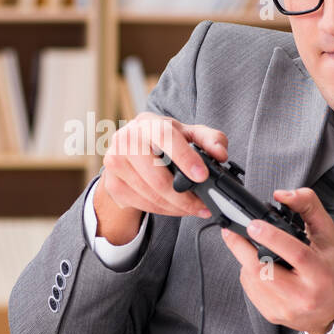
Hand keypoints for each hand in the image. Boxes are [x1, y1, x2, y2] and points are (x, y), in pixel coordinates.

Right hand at [97, 111, 227, 220]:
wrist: (128, 152)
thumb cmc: (161, 142)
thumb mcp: (186, 134)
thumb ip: (209, 139)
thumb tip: (221, 153)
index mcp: (148, 123)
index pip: (165, 137)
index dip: (185, 157)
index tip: (202, 176)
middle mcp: (126, 139)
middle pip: (156, 176)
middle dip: (184, 197)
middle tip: (203, 206)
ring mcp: (115, 162)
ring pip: (150, 195)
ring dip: (176, 207)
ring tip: (193, 208)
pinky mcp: (112, 184)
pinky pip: (142, 205)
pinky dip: (163, 210)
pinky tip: (174, 207)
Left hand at [219, 186, 333, 333]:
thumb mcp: (329, 235)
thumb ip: (308, 207)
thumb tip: (282, 195)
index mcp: (321, 274)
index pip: (295, 253)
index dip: (272, 237)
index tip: (253, 224)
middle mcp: (304, 295)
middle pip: (264, 270)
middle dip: (242, 247)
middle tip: (231, 231)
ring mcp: (286, 309)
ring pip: (253, 280)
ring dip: (244, 259)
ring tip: (247, 246)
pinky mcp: (273, 315)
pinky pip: (250, 291)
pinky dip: (248, 274)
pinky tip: (257, 266)